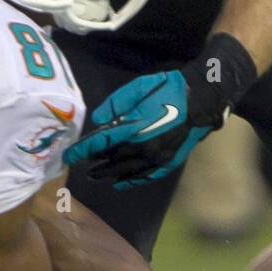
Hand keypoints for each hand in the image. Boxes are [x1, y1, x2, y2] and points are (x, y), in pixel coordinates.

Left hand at [63, 34, 256, 188]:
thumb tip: (98, 121)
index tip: (69, 155)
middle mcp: (144, 147)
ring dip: (110, 174)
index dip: (83, 150)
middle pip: (113, 160)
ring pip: (128, 171)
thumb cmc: (168, 88)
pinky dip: (132, 181)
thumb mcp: (138, 87)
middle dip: (95, 163)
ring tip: (96, 176)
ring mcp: (158, 157)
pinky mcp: (170, 161)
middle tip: (82, 167)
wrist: (202, 98)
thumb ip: (116, 103)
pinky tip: (121, 183)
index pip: (101, 143)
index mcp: (134, 128)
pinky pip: (147, 176)